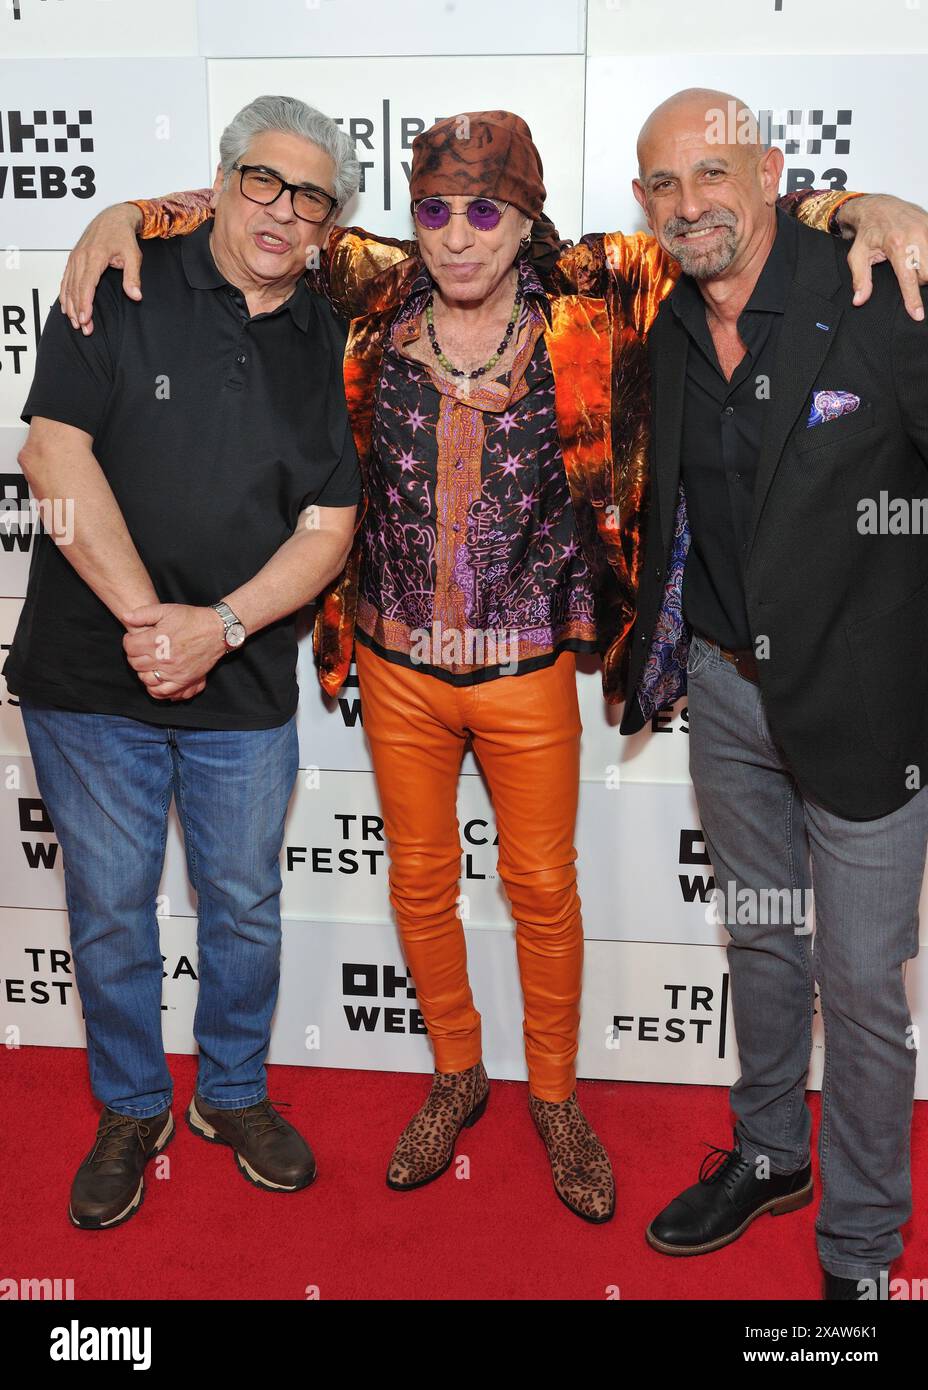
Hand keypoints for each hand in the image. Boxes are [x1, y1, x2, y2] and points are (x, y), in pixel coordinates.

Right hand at [59, 203, 143, 334]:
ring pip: (68, 285)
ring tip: (74, 323)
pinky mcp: (73, 258)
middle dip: (77, 311)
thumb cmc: (123, 236)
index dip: (84, 305)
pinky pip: (65, 278)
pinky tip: (65, 306)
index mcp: (94, 256)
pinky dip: (64, 294)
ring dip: (70, 305)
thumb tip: (135, 296)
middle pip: (75, 289)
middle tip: (83, 329)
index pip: (86, 286)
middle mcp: (81, 257)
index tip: (85, 321)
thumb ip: (133, 277)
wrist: (113, 217)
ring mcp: (75, 257)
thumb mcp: (133, 255)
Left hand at [122, 603, 226, 699]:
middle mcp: (163, 658)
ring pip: (146, 678)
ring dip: (143, 671)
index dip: (128, 642)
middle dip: (134, 656)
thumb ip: (143, 613)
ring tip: (148, 663)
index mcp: (157, 640)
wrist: (217, 630)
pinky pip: (162, 691)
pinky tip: (155, 679)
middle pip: (136, 663)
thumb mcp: (167, 609)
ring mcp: (174, 671)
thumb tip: (125, 617)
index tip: (134, 639)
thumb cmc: (192, 619)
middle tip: (141, 650)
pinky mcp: (184, 680)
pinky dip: (154, 688)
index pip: (130, 647)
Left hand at [839, 194, 927, 320]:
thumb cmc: (868, 231)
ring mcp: (927, 229)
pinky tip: (920, 257)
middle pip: (927, 273)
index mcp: (897, 244)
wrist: (878, 206)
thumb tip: (859, 300)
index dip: (913, 299)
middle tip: (908, 275)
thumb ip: (860, 279)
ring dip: (926, 270)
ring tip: (913, 265)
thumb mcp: (858, 256)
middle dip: (919, 281)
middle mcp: (916, 235)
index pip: (909, 279)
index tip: (917, 315)